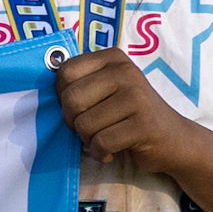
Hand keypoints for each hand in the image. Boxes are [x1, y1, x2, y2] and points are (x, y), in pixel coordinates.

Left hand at [52, 46, 205, 172]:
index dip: (63, 97)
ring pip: (84, 125)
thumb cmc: (127, 116)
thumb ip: (79, 84)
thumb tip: (41, 92)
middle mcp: (126, 71)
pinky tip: (115, 149)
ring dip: (89, 140)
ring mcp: (137, 96)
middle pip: (71, 100)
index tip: (81, 107)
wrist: (172, 139)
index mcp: (113, 58)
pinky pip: (101, 143)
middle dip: (74, 122)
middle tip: (93, 127)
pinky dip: (101, 153)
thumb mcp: (105, 90)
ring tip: (107, 136)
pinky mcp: (143, 124)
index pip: (64, 73)